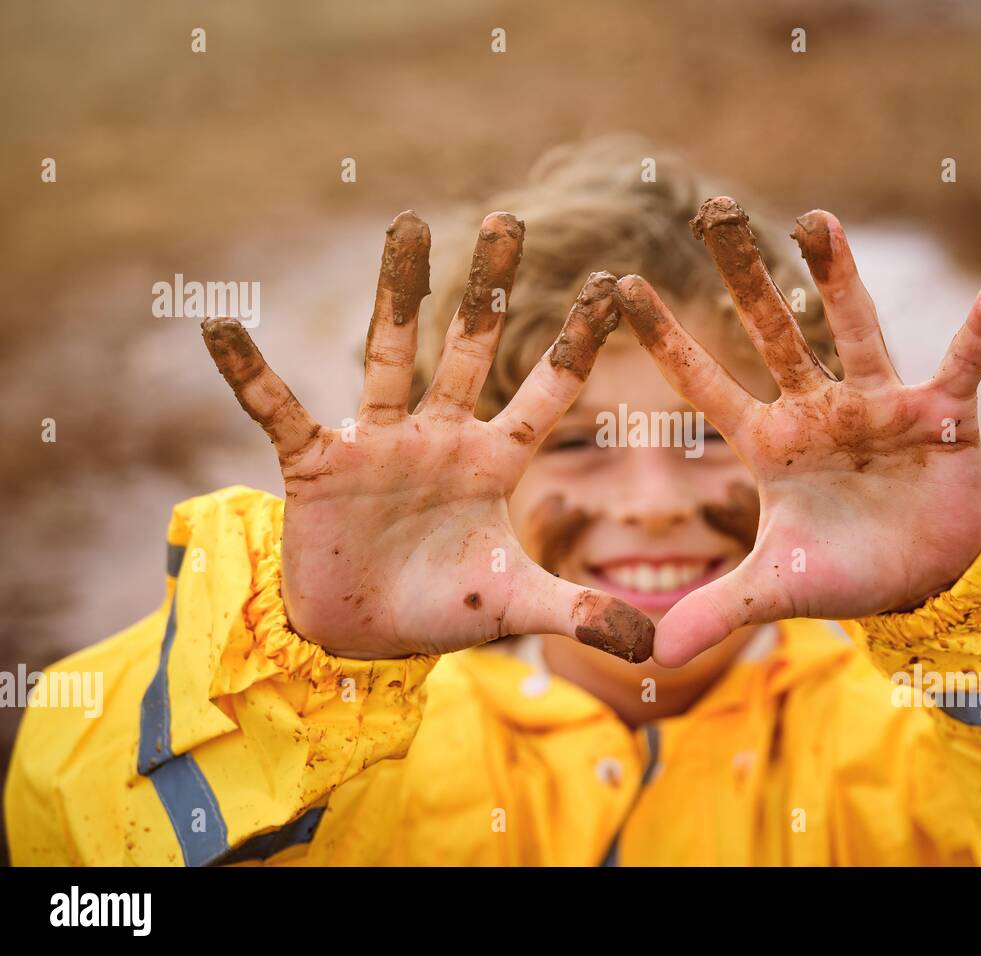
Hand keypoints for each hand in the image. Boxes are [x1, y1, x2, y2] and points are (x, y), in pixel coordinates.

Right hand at [201, 211, 653, 661]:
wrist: (366, 637)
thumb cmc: (446, 608)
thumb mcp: (517, 607)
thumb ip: (581, 612)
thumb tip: (654, 647)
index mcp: (494, 461)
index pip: (547, 392)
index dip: (575, 344)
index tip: (609, 286)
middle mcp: (441, 436)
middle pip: (469, 347)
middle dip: (487, 287)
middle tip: (510, 218)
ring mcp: (379, 444)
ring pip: (389, 355)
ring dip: (397, 292)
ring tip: (409, 223)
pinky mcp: (318, 465)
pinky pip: (280, 410)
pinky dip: (251, 374)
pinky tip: (220, 326)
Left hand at [616, 197, 980, 665]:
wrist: (922, 577)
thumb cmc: (843, 570)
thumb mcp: (776, 591)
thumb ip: (716, 611)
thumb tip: (648, 658)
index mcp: (770, 444)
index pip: (706, 386)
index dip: (668, 340)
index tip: (621, 285)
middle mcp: (817, 410)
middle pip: (773, 333)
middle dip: (742, 277)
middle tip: (711, 209)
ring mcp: (878, 406)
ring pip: (854, 328)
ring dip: (836, 277)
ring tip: (813, 217)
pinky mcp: (941, 417)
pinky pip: (962, 368)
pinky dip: (979, 336)